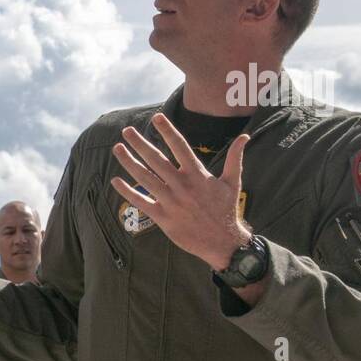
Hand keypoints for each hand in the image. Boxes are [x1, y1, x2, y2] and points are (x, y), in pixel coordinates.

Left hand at [110, 114, 251, 270]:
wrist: (222, 242)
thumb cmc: (226, 210)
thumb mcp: (233, 182)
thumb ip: (235, 158)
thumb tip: (244, 137)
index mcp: (197, 174)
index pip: (179, 146)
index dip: (167, 130)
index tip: (156, 118)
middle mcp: (181, 185)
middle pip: (156, 159)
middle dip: (140, 143)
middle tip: (126, 131)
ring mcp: (170, 201)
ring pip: (145, 178)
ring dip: (128, 162)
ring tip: (117, 148)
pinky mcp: (163, 217)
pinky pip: (141, 202)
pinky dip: (127, 191)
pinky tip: (115, 181)